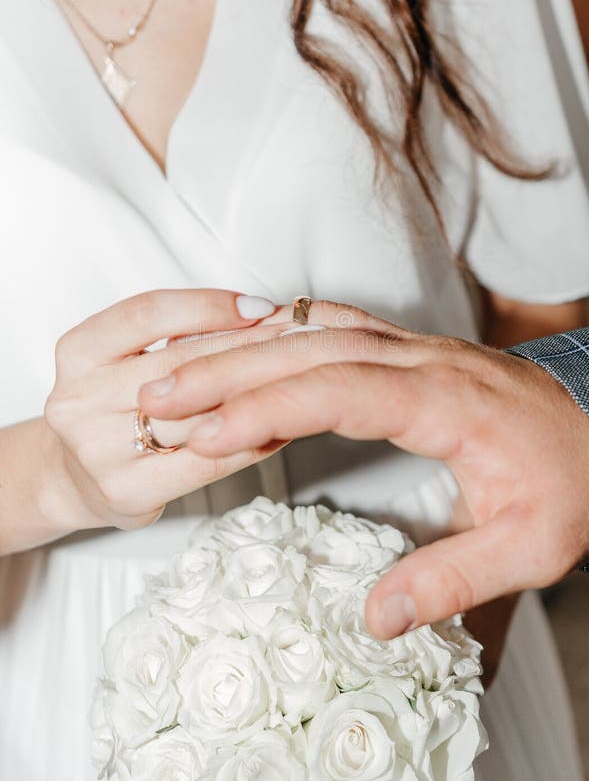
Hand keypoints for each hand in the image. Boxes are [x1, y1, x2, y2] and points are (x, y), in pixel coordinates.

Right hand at [42, 289, 289, 533]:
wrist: (78, 478)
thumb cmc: (117, 407)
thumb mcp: (129, 357)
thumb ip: (180, 333)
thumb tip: (262, 313)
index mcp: (79, 353)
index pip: (147, 314)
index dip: (208, 306)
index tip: (261, 306)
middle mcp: (78, 400)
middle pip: (179, 363)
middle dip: (250, 346)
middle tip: (302, 337)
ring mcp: (98, 451)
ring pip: (196, 414)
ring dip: (259, 392)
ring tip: (301, 377)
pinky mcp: (126, 492)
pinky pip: (206, 461)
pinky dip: (252, 441)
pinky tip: (282, 426)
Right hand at [139, 302, 588, 638]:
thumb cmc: (574, 478)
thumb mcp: (534, 545)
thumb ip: (455, 579)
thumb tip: (378, 618)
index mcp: (447, 401)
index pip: (338, 390)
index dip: (265, 407)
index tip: (206, 431)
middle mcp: (423, 359)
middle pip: (309, 348)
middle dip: (227, 369)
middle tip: (159, 396)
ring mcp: (414, 346)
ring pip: (313, 328)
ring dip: (243, 346)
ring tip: (180, 370)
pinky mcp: (409, 349)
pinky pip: (333, 323)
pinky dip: (280, 331)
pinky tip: (247, 342)